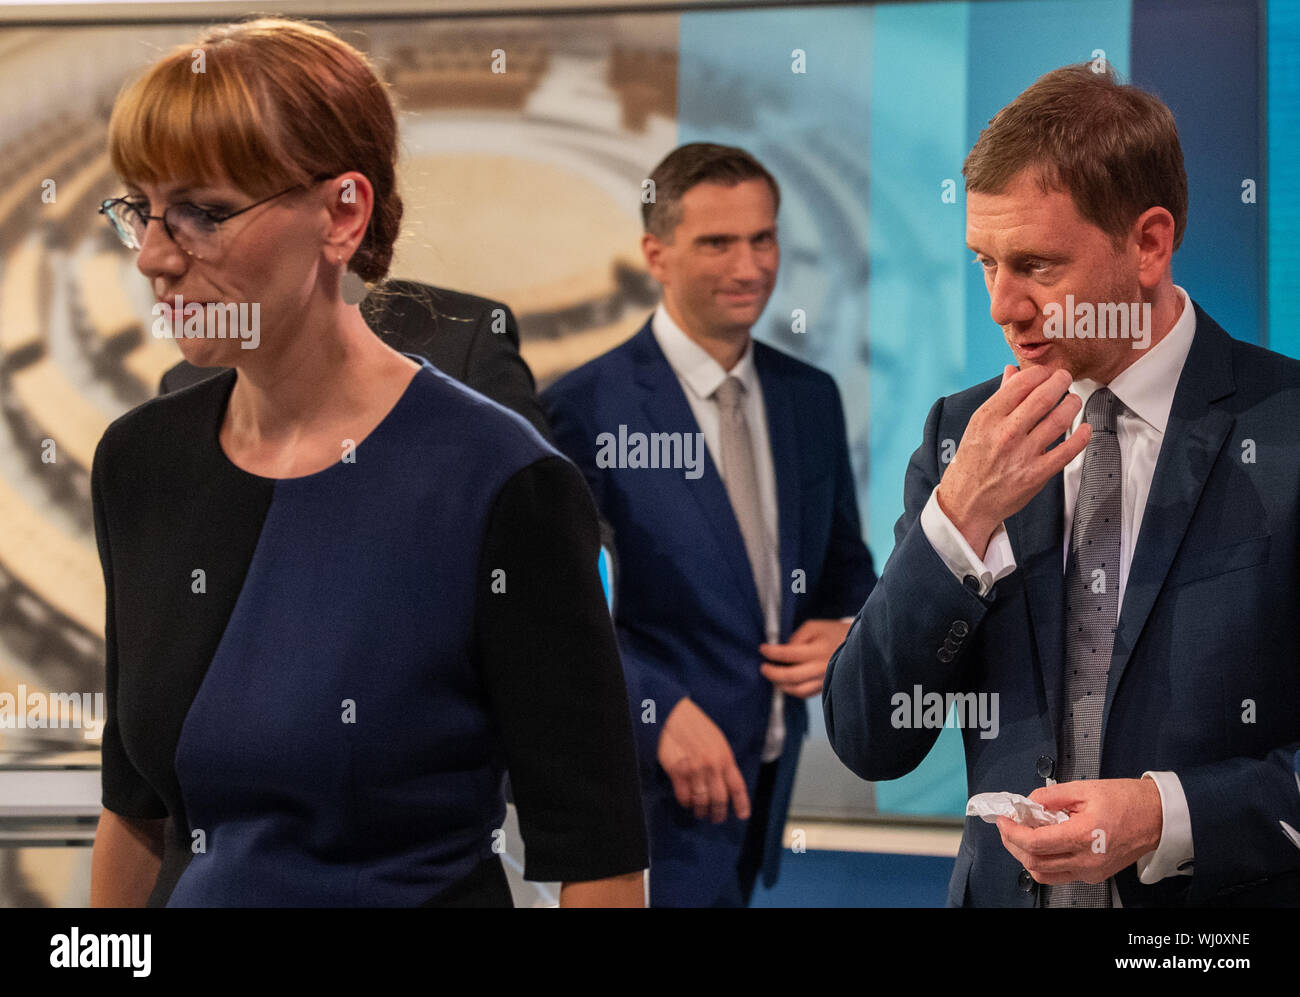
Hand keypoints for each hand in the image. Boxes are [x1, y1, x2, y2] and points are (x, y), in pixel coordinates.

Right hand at [657, 698, 750, 822]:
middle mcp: (711, 766)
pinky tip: (687, 801)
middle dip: (718, 813)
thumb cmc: (696, 725)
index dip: (742, 803)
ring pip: (701, 801)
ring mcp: (694, 770)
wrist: (673, 714)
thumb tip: (726, 782)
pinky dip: (686, 802)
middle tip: (716, 818)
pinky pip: (684, 796)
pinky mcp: (676, 771)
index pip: (737, 786)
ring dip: (701, 811)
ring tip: (700, 813)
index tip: (743, 815)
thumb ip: (723, 761)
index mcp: (725, 757)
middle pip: (719, 799)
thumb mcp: (717, 740)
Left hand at [759, 618, 851, 697]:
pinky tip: (785, 682)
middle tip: (763, 668)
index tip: (762, 648)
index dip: (771, 653)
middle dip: (772, 673)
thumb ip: (797, 638)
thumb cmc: (832, 632)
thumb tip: (783, 651)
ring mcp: (825, 680)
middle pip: (791, 676)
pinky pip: (805, 694)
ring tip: (772, 676)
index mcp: (818, 650)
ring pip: (797, 690)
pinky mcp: (826, 688)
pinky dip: (792, 689)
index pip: (788, 654)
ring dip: (780, 685)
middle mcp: (822, 668)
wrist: (857, 645)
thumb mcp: (814, 627)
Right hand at [935, 364, 1088, 557]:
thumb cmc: (972, 462)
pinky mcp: (1036, 473)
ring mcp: (1023, 454)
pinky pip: (1067, 451)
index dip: (1040, 373)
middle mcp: (1006, 433)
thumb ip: (999, 397)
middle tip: (1065, 378)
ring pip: (1059, 420)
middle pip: (1044, 397)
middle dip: (1061, 381)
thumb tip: (1013, 372)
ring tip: (1073, 400)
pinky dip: (1081, 437)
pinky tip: (1085, 429)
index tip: (1046, 373)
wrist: (967, 501)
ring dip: (1072, 404)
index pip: (1022, 384)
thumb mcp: (978, 425)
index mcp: (988, 418)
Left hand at [995, 778, 1163, 884]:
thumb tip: (1027, 804)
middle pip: (1034, 863)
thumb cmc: (1127, 800)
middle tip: (1008, 825)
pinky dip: (1045, 861)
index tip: (1003, 819)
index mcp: (1084, 836)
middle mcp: (1087, 860)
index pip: (1035, 843)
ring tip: (1022, 834)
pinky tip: (1044, 843)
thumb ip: (1050, 796)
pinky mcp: (1094, 875)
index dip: (1012, 832)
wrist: (1157, 818)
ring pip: (1044, 874)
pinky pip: (1060, 874)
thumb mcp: (1084, 788)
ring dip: (1026, 855)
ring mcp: (1091, 871)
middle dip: (1013, 844)